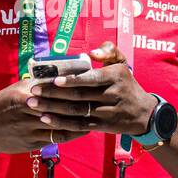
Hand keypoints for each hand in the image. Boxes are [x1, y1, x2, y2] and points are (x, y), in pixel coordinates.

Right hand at [0, 80, 90, 154]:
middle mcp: (27, 113)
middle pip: (59, 109)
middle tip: (96, 103)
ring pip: (59, 126)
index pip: (53, 92)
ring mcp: (29, 130)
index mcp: (24, 96)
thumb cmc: (1, 106)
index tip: (87, 86)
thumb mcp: (15, 89)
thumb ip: (36, 84)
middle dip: (79, 106)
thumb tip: (58, 75)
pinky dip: (70, 135)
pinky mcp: (31, 143)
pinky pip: (55, 139)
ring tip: (93, 118)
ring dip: (78, 123)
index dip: (72, 90)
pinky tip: (81, 131)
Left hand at [26, 41, 157, 136]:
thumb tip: (92, 52)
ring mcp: (106, 112)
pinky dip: (61, 123)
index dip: (72, 80)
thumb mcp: (123, 63)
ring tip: (34, 103)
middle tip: (34, 90)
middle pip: (78, 95)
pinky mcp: (102, 126)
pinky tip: (45, 119)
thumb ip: (109, 51)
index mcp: (115, 77)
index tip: (54, 79)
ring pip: (76, 111)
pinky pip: (78, 125)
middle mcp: (111, 95)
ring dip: (52, 108)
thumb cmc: (127, 84)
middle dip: (53, 93)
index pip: (91, 78)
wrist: (144, 113)